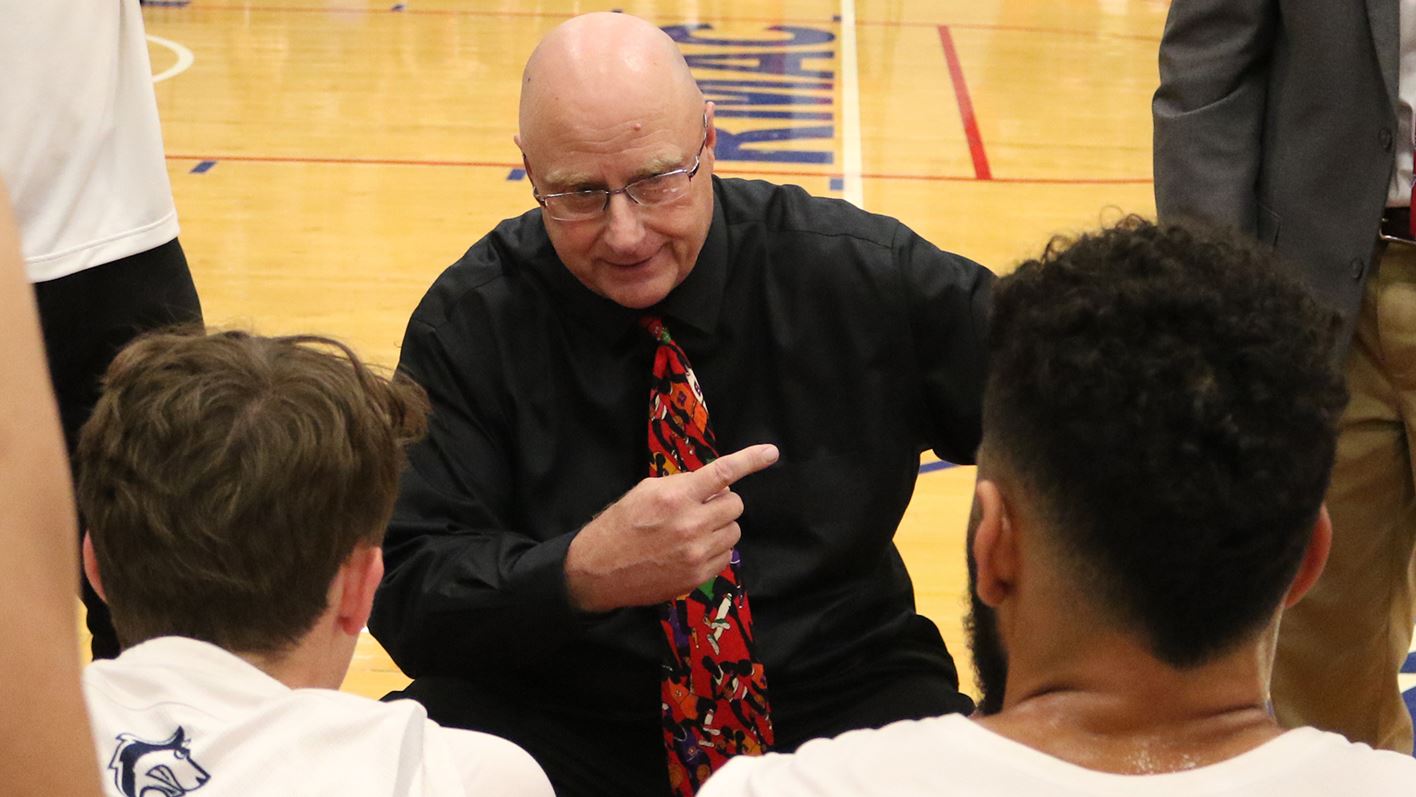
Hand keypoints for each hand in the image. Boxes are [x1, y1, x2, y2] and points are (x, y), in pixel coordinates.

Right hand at [563, 444, 778, 612]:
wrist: (597, 571)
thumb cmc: (619, 525)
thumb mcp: (645, 492)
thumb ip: (683, 485)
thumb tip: (717, 485)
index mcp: (675, 497)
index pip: (723, 473)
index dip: (751, 460)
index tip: (771, 453)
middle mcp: (690, 524)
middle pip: (735, 504)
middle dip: (722, 502)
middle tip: (701, 507)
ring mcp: (696, 553)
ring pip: (734, 530)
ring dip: (721, 526)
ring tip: (694, 530)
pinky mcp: (698, 576)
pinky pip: (727, 555)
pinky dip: (716, 549)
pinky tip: (692, 550)